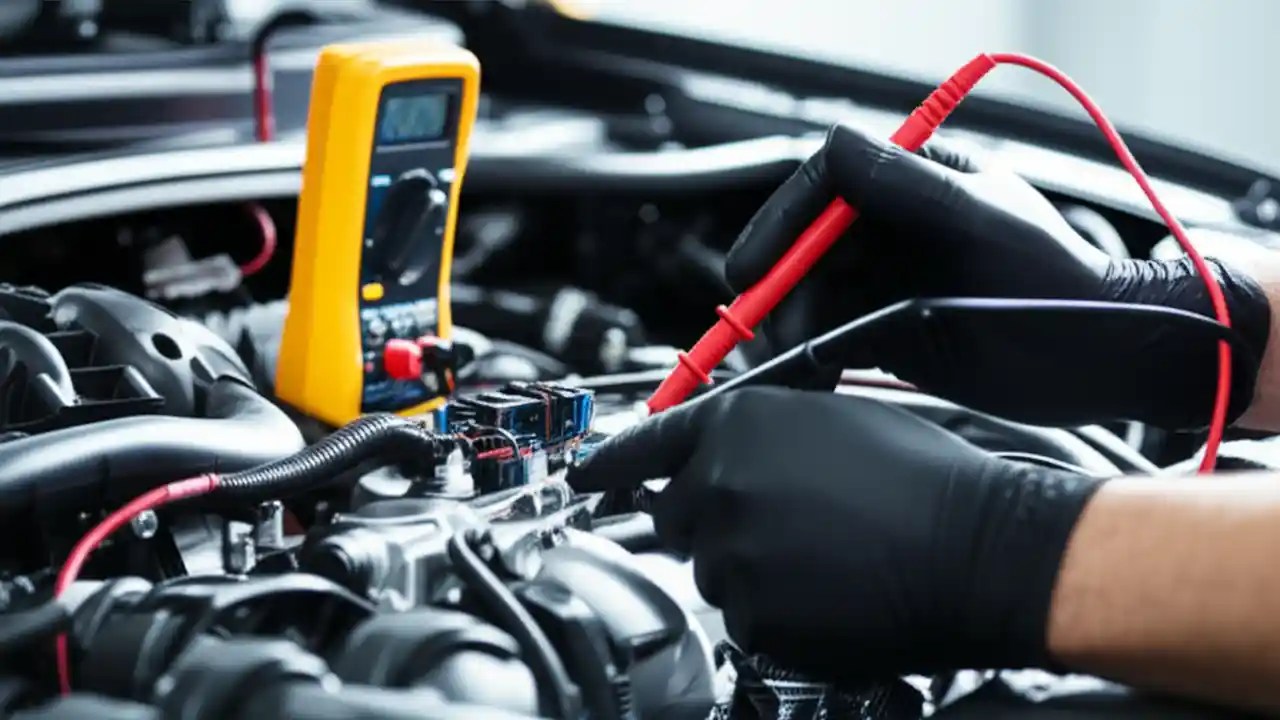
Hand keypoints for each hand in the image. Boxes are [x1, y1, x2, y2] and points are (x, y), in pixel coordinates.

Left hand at [568, 387, 1102, 680]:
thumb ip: (757, 430)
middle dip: (711, 519)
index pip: (642, 446)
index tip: (584, 477)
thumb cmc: (923, 476)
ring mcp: (732, 557)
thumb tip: (721, 450)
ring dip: (750, 565)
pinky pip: (745, 616)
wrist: (979, 547)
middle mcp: (719, 486)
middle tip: (780, 521)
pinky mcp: (755, 620)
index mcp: (735, 425)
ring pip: (713, 570)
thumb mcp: (830, 416)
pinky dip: (776, 608)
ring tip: (823, 553)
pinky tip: (829, 588)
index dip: (608, 463)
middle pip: (675, 515)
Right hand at [728, 124, 1270, 428]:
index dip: (779, 224)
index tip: (752, 269)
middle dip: (779, 291)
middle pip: (805, 247)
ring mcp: (890, 279)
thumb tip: (835, 150)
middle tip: (763, 334)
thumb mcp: (978, 222)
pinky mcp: (890, 329)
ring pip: (811, 297)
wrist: (1101, 359)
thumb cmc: (1058, 283)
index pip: (824, 184)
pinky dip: (812, 359)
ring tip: (794, 365)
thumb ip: (905, 186)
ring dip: (791, 331)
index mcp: (915, 181)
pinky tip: (808, 378)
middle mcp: (893, 227)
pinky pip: (832, 338)